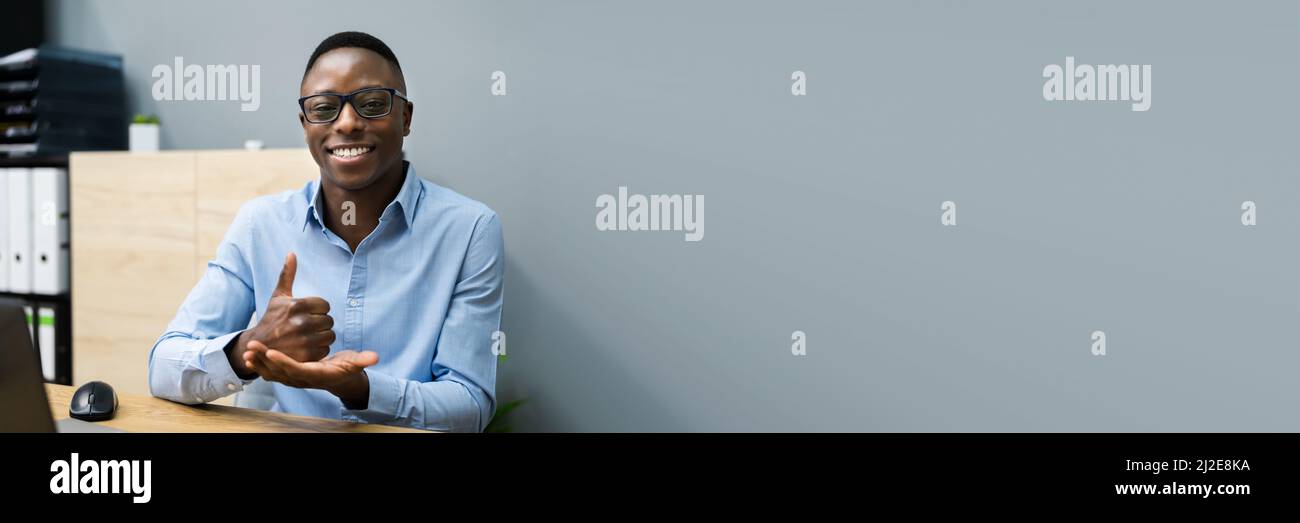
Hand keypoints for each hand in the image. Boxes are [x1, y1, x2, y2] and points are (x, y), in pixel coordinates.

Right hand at [227, 252, 335, 376]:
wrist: (259, 346)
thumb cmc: (272, 318)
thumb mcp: (278, 297)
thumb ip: (287, 274)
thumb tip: (291, 253)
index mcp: (297, 305)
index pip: (325, 305)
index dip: (318, 309)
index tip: (307, 313)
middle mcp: (301, 322)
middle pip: (329, 320)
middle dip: (321, 323)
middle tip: (308, 326)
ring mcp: (304, 340)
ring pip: (330, 335)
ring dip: (322, 336)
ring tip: (309, 336)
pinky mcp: (306, 356)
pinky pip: (326, 349)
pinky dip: (319, 349)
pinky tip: (307, 347)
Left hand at [243, 341, 378, 406]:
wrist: (338, 379)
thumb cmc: (346, 368)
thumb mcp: (355, 363)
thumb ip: (363, 360)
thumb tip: (375, 357)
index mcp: (316, 375)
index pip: (296, 370)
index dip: (283, 362)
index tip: (271, 353)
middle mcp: (301, 380)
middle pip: (279, 371)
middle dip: (264, 360)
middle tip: (251, 346)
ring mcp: (292, 379)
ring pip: (271, 372)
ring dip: (258, 362)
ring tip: (247, 348)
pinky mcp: (287, 375)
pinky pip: (270, 372)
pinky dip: (258, 365)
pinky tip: (249, 354)